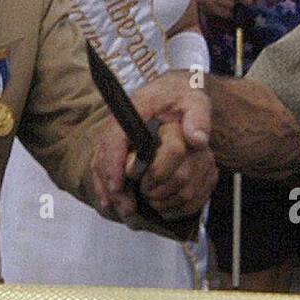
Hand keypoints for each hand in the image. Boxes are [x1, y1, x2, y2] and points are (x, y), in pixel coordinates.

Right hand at [92, 73, 214, 219]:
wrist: (177, 88)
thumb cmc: (183, 95)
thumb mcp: (196, 101)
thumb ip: (198, 118)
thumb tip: (197, 140)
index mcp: (133, 110)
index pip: (115, 138)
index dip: (113, 163)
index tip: (119, 186)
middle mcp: (119, 123)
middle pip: (104, 156)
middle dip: (111, 185)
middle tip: (126, 209)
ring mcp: (117, 134)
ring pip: (101, 164)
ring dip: (108, 189)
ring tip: (124, 211)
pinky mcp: (120, 144)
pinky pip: (106, 166)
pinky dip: (107, 185)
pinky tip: (114, 203)